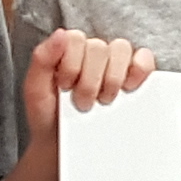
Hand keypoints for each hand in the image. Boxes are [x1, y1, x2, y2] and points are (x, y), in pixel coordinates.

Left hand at [26, 26, 152, 130]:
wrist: (63, 146)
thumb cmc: (50, 116)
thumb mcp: (35, 90)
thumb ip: (42, 59)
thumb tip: (61, 34)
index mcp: (68, 50)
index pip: (76, 39)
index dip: (72, 65)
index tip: (65, 87)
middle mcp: (92, 52)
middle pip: (99, 47)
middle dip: (90, 80)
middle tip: (83, 102)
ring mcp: (115, 63)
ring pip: (121, 49)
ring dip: (112, 78)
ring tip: (104, 100)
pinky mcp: (134, 76)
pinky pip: (144, 59)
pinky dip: (140, 69)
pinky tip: (129, 87)